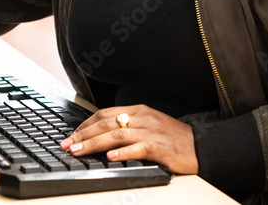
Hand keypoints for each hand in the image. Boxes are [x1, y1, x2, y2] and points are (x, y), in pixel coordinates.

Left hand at [59, 105, 197, 174]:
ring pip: (117, 135)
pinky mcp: (160, 147)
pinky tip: (110, 157)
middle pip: (106, 123)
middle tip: (67, 145)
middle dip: (83, 134)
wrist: (200, 146)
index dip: (85, 124)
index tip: (71, 135)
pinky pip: (138, 148)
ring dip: (94, 144)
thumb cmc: (173, 139)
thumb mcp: (148, 126)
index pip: (105, 113)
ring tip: (79, 151)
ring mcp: (151, 132)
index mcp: (138, 110)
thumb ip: (127, 128)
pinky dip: (123, 153)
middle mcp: (143, 118)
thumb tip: (100, 137)